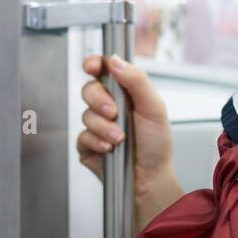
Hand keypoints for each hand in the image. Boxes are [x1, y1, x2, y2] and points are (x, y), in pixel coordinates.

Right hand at [76, 53, 173, 197]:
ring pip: (85, 114)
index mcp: (125, 92)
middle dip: (99, 100)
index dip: (94, 63)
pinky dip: (96, 141)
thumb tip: (115, 60)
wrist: (149, 177)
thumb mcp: (154, 108)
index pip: (104, 70)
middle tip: (113, 112)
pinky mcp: (87, 144)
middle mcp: (109, 105)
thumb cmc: (156, 144)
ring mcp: (97, 124)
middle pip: (89, 89)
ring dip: (103, 127)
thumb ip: (137, 81)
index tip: (92, 66)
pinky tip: (109, 149)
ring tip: (120, 139)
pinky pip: (81, 135)